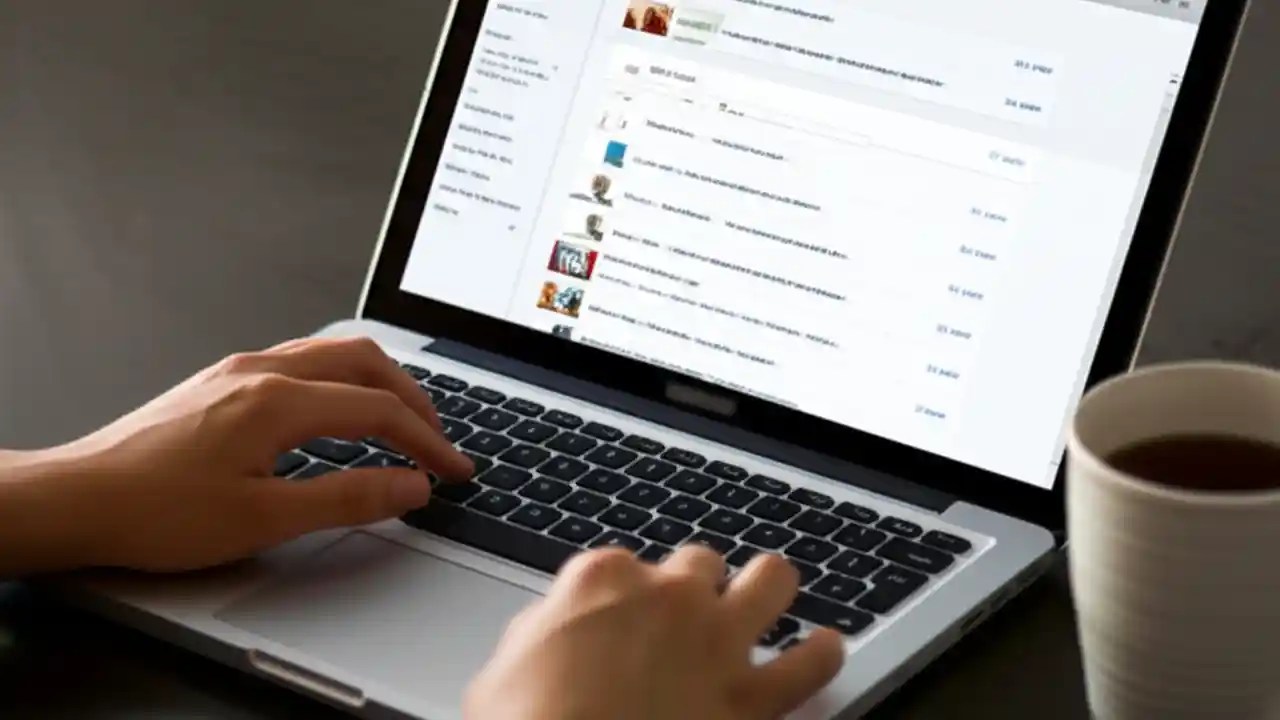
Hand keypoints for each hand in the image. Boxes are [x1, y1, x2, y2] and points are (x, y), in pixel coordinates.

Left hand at [0, 337, 471, 574]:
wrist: (77, 498)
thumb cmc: (157, 511)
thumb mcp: (265, 518)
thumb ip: (348, 498)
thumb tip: (408, 487)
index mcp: (279, 401)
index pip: (380, 411)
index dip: (428, 442)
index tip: (453, 470)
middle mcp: (262, 371)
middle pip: (364, 363)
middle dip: (414, 398)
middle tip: (438, 438)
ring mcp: (238, 370)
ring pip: (331, 353)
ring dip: (378, 383)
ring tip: (401, 419)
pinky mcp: (220, 381)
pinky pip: (300, 361)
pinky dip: (340, 381)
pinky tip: (338, 411)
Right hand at [465, 546, 844, 719]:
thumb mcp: (501, 668)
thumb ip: (543, 634)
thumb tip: (557, 632)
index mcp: (601, 578)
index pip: (624, 565)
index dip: (627, 595)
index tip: (622, 620)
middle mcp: (668, 596)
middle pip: (701, 562)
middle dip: (698, 584)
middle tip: (692, 612)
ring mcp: (716, 640)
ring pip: (772, 581)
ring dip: (772, 586)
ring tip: (774, 593)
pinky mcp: (750, 697)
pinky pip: (810, 664)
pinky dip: (822, 654)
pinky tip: (825, 648)